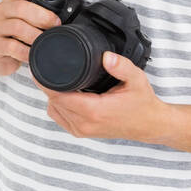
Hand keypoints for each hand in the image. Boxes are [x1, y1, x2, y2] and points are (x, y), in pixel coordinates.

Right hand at [0, 0, 65, 77]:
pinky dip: (28, 52)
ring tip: (46, 42)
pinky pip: (13, 47)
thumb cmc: (14, 35)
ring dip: (36, 36)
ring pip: (17, 27)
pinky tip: (34, 54)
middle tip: (56, 25)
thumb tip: (69, 16)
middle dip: (43, 16)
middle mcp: (0, 10)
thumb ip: (40, 13)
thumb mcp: (25, 20)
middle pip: (21, 7)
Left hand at [34, 50, 170, 144]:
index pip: (58, 96)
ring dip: (53, 95)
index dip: (46, 82)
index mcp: (94, 111)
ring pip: (54, 110)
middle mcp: (85, 124)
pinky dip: (58, 105)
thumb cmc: (143, 103)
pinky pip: (60, 118)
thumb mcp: (136, 80)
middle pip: (53, 102)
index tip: (41, 67)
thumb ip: (122, 67)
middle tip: (48, 67)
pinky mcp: (82, 133)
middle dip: (48, 85)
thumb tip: (106, 56)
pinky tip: (65, 93)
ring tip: (59, 79)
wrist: (150, 125)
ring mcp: (82, 130)